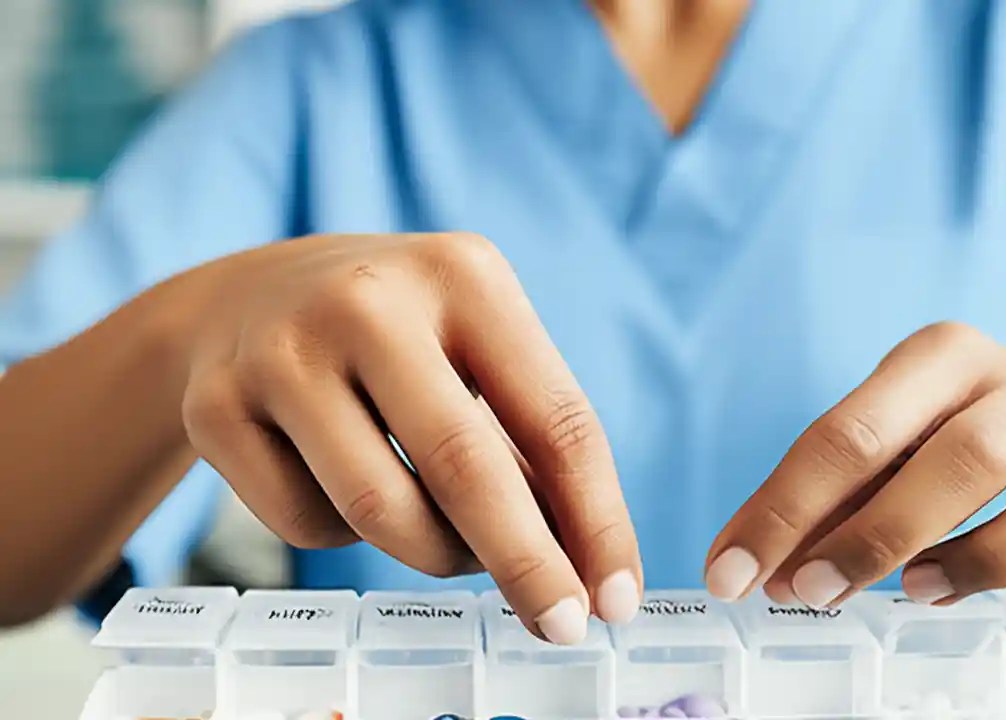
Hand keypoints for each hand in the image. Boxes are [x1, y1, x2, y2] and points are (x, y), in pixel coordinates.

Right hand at [177, 233, 640, 640]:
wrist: (242, 298)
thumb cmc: (396, 333)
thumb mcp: (473, 342)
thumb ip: (529, 439)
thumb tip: (584, 565)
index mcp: (463, 274)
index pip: (555, 417)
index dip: (597, 520)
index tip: (617, 598)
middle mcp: (368, 301)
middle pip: (466, 467)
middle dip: (527, 565)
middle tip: (561, 626)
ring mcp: (281, 352)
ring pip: (382, 513)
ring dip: (438, 553)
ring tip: (452, 541)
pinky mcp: (215, 409)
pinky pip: (308, 526)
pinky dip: (350, 536)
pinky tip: (347, 485)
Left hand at [706, 322, 1005, 606]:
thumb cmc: (970, 444)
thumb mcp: (894, 452)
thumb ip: (830, 504)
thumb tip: (755, 566)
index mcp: (942, 358)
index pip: (852, 432)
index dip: (785, 509)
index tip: (733, 576)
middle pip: (967, 455)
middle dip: (880, 534)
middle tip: (818, 591)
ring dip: (994, 557)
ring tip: (923, 591)